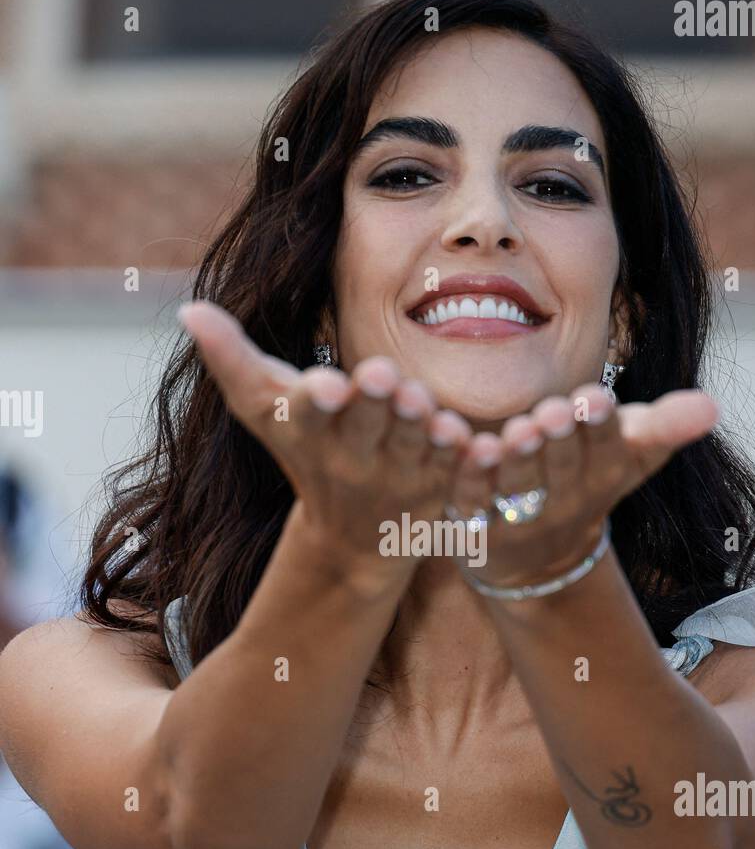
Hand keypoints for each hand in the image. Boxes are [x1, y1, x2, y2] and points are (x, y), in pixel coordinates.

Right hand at [177, 301, 473, 582]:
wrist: (352, 539)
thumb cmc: (305, 452)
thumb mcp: (265, 410)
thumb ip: (231, 359)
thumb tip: (189, 309)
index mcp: (309, 432)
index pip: (304, 415)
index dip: (313, 401)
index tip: (323, 386)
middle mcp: (353, 457)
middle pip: (364, 425)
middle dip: (371, 402)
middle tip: (380, 375)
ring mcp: (399, 473)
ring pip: (412, 445)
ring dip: (418, 425)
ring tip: (420, 400)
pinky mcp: (441, 484)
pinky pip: (456, 470)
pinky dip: (463, 458)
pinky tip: (471, 439)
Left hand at [448, 382, 720, 590]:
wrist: (535, 558)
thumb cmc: (583, 481)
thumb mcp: (628, 455)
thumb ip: (663, 428)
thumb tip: (711, 407)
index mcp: (600, 477)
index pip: (607, 451)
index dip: (601, 429)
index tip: (596, 400)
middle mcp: (560, 500)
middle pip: (561, 469)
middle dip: (559, 441)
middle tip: (555, 412)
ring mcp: (515, 515)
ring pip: (514, 485)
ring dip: (513, 459)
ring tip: (515, 430)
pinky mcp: (470, 522)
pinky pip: (464, 495)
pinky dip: (463, 472)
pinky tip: (461, 442)